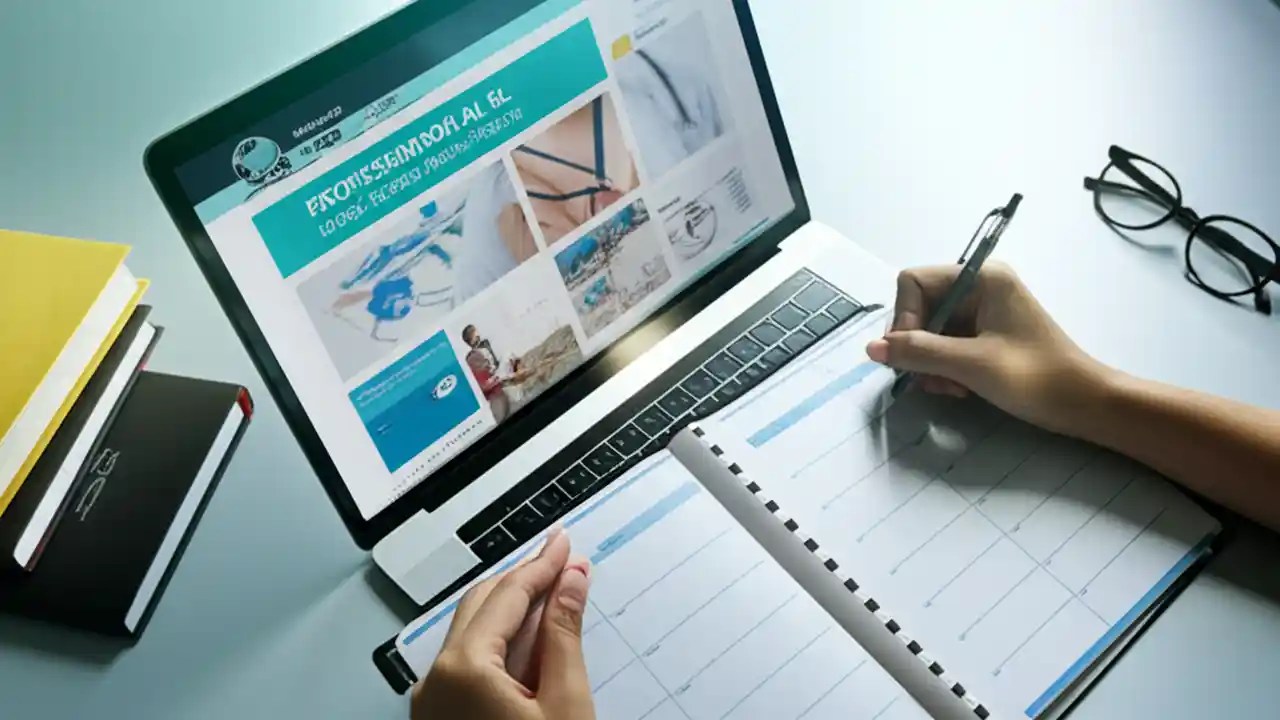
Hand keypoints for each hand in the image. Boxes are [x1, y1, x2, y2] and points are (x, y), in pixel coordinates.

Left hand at [411, 529, 593, 719]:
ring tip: (557, 600)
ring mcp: (431, 699)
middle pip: (482, 606)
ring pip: (475, 635)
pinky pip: (468, 666)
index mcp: (464, 668)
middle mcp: (436, 677)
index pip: (508, 595)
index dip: (542, 565)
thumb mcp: (564, 704)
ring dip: (515, 615)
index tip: (565, 543)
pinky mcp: (438, 716)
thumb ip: (564, 637)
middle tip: (565, 566)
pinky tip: (534, 646)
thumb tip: (570, 580)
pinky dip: (501, 648)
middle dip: (526, 583)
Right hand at [866, 263, 1110, 434]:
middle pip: (919, 308)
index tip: (912, 353)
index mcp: (981, 278)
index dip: (904, 318)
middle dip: (918, 346)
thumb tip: (871, 348)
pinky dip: (943, 368)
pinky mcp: (985, 335)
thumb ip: (918, 353)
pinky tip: (959, 388)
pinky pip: (945, 345)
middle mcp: (979, 287)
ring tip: (951, 387)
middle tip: (933, 378)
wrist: (1084, 404)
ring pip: (929, 331)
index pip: (913, 282)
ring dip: (930, 362)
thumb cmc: (1034, 378)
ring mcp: (983, 312)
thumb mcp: (970, 365)